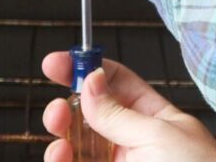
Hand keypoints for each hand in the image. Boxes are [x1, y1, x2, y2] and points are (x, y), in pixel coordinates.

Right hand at [41, 52, 215, 161]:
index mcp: (154, 118)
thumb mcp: (159, 136)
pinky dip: (62, 161)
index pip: (116, 83)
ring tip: (60, 141)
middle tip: (58, 110)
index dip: (87, 68)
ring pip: (78, 147)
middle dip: (67, 107)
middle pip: (90, 116)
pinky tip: (61, 156)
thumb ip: (119, 113)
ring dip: (62, 139)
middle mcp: (133, 143)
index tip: (56, 63)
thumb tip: (91, 80)